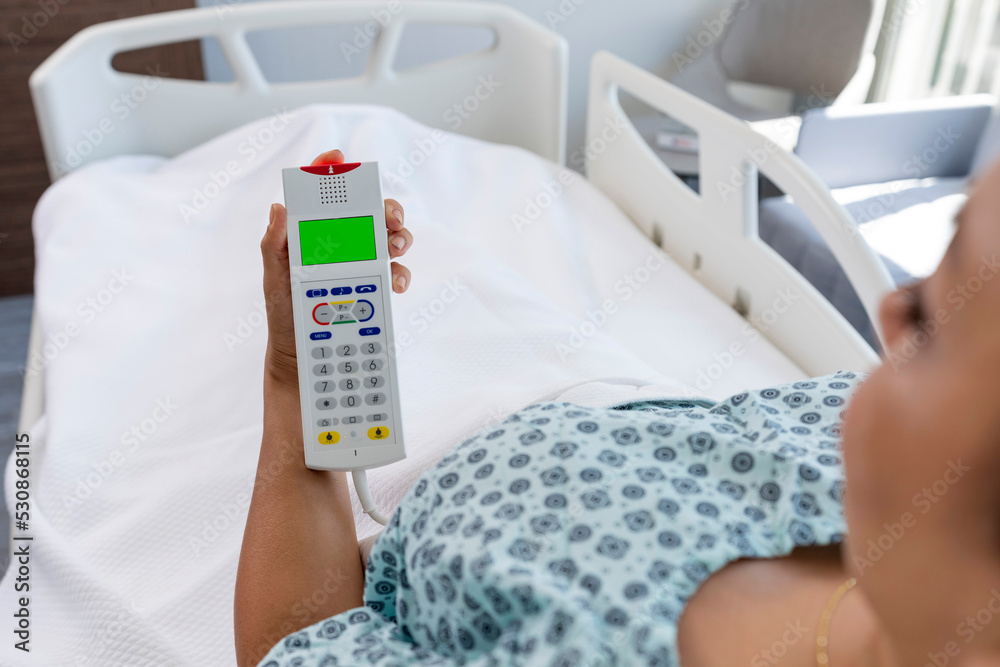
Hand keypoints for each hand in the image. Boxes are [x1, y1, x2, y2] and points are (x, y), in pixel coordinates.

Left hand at [261, 149, 411, 389]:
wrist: (302, 354)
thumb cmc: (284, 311)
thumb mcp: (273, 277)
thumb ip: (274, 243)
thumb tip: (278, 207)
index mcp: (315, 233)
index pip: (324, 194)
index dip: (330, 169)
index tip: (340, 158)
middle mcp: (344, 242)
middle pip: (371, 211)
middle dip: (386, 206)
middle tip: (388, 218)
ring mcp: (363, 263)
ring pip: (391, 238)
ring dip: (401, 236)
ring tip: (395, 248)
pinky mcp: (376, 286)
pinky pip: (396, 272)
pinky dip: (401, 273)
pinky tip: (395, 282)